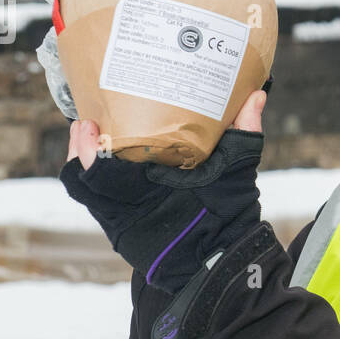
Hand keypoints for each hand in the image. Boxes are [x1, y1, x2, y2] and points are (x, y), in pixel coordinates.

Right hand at [61, 89, 267, 292]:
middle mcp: (142, 177)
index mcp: (166, 162)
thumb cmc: (229, 208)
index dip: (123, 112)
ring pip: (94, 167)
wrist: (218, 252)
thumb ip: (244, 129)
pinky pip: (90, 192)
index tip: (120, 86)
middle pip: (108, 146)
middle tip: (93, 101)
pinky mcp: (115, 216)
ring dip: (83, 145)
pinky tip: (83, 149)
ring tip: (84, 124)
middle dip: (96, 125)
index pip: (138, 132)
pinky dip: (82, 171)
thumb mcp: (237, 162)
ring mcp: (127, 196)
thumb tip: (257, 94)